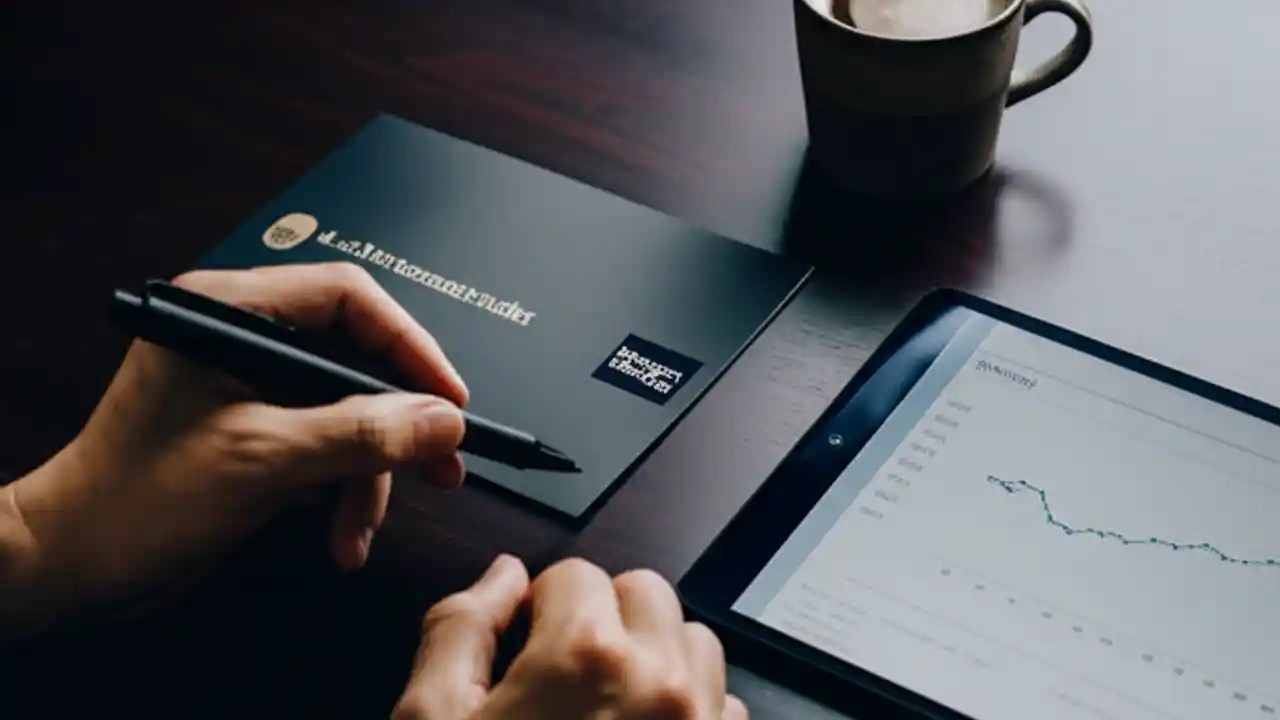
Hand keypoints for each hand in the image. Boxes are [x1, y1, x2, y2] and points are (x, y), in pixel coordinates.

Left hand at [0, 262, 469, 638]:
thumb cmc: (133, 500)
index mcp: (229, 310)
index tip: (449, 398)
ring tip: (362, 530)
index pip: (348, 298)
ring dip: (369, 474)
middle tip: (442, 464)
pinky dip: (344, 489)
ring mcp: (251, 385)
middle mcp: (243, 337)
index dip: (410, 346)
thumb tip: (443, 419)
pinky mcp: (257, 429)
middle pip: (357, 358)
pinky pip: (328, 445)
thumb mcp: (262, 460)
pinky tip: (341, 534)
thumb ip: (360, 433)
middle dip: (397, 423)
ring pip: (349, 411)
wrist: (73, 566)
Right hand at [393, 556, 747, 719]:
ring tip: (606, 705)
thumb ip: (461, 628)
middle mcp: (660, 683)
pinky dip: (689, 707)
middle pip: (644, 591)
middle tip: (563, 673)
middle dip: (603, 618)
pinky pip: (724, 703)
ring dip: (652, 655)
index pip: (575, 573)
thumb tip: (501, 577)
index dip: (541, 607)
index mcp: (585, 656)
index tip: (527, 646)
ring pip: (693, 639)